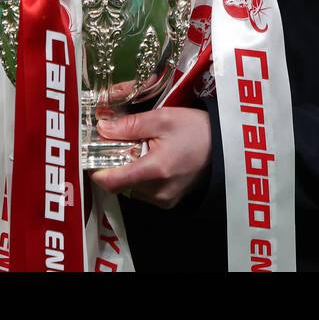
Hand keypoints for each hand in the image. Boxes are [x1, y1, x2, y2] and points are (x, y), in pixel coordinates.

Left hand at [89, 108, 211, 208]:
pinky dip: (141, 175)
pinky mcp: (169, 201)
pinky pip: (144, 190)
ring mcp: (163, 200)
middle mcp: (156, 192)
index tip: (91, 151)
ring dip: (127, 169)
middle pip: (118, 183)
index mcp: (153, 171)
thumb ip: (130, 125)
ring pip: (130, 187)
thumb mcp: (163, 118)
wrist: (227, 147)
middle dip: (112, 163)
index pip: (109, 181)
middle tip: (115, 141)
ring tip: (137, 147)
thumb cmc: (196, 130)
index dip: (94, 168)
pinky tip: (150, 157)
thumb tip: (102, 128)